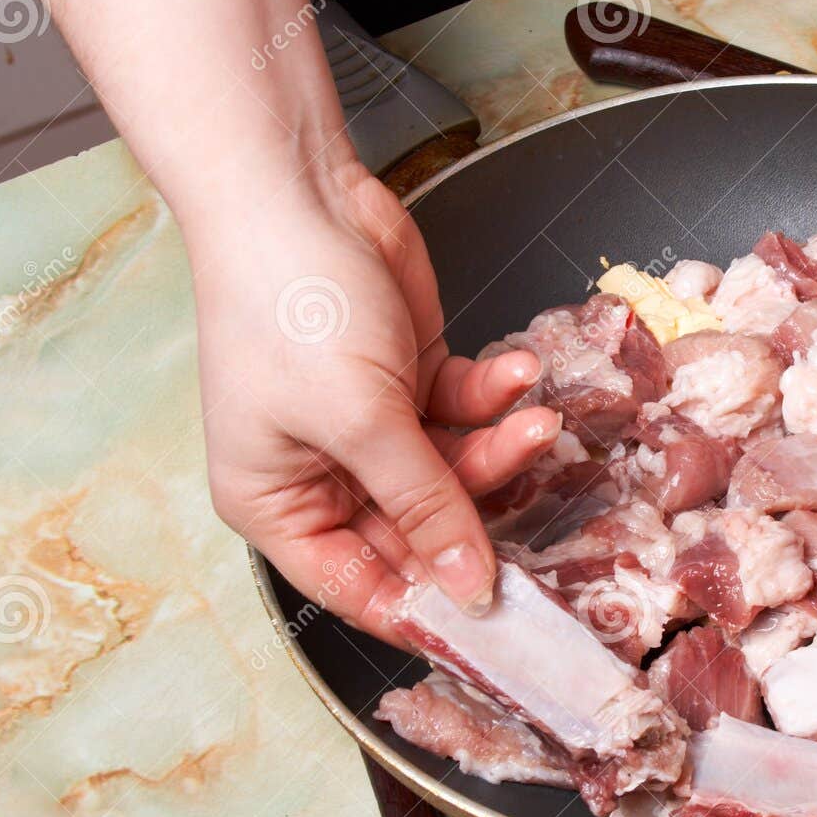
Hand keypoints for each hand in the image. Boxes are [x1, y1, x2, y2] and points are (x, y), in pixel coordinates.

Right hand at [189, 160, 559, 642]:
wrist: (298, 192)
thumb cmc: (291, 307)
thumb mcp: (362, 422)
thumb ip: (425, 506)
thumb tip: (467, 589)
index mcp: (279, 504)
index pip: (360, 588)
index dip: (427, 609)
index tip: (495, 624)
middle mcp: (324, 474)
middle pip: (419, 532)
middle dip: (478, 514)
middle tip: (537, 511)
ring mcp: (370, 426)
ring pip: (454, 473)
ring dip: (501, 449)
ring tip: (536, 422)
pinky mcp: (409, 379)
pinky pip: (465, 414)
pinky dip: (494, 399)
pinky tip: (513, 373)